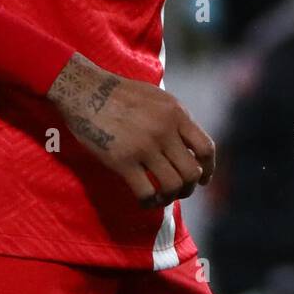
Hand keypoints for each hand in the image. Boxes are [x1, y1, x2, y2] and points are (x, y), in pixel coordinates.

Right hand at [47, 52, 214, 208]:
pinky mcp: (122, 161)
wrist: (85, 91)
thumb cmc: (120, 93)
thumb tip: (189, 146)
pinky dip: (150, 202)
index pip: (205, 148)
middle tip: (179, 190)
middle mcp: (164, 130)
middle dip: (189, 187)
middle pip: (191, 172)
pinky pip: (146, 193)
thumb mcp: (157, 97)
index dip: (208, 169)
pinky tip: (145, 199)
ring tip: (162, 195)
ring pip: (173, 185)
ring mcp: (144, 146)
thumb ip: (174, 119)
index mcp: (175, 113)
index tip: (203, 179)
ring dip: (170, 196)